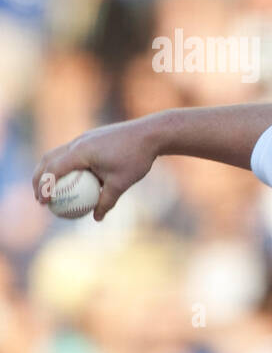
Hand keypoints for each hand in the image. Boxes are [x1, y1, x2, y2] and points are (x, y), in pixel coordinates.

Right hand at [32, 118, 159, 220]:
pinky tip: (72, 178)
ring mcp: (83, 138)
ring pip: (57, 153)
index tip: (42, 202)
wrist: (150, 134)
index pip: (53, 170)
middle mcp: (78, 142)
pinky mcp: (91, 137)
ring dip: (49, 169)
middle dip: (39, 178)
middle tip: (39, 197)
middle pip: (48, 159)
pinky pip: (71, 151)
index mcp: (80, 152)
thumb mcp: (121, 183)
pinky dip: (64, 164)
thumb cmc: (136, 158)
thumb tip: (96, 218)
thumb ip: (107, 201)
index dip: (44, 187)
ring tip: (49, 188)